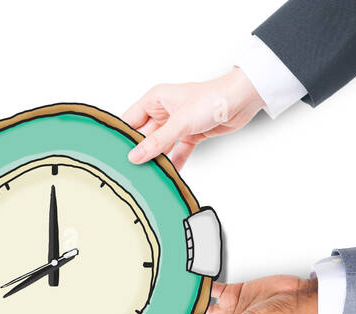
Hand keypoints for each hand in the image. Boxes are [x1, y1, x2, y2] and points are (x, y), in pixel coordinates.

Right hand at [123, 68, 264, 167]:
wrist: (243, 99)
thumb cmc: (213, 97)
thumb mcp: (179, 122)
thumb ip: (156, 142)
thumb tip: (135, 157)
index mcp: (155, 100)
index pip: (129, 120)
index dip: (120, 137)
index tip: (112, 155)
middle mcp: (164, 111)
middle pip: (144, 136)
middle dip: (139, 152)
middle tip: (129, 170)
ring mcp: (177, 124)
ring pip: (160, 146)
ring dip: (157, 159)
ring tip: (147, 175)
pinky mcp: (190, 133)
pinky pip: (177, 151)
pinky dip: (174, 162)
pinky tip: (168, 173)